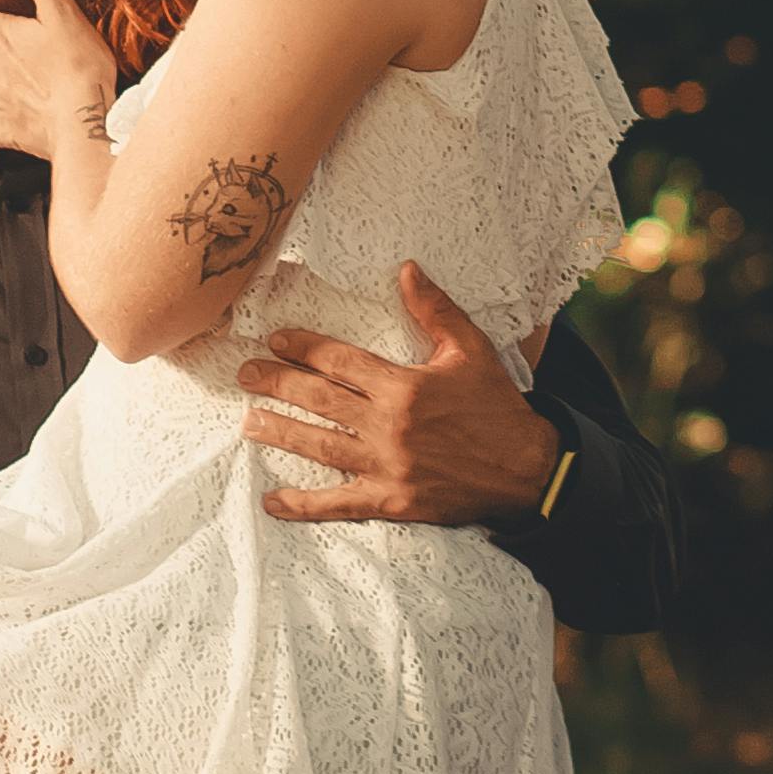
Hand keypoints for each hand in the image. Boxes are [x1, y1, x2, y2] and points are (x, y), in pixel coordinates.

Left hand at [243, 268, 563, 527]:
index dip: (304, 348)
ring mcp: (386, 466)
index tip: (275, 339)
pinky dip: (304, 505)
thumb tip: (407, 268)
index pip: (340, 361)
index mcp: (403, 385)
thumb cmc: (497, 407)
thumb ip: (435, 309)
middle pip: (320, 399)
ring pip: (320, 446)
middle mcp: (388, 425)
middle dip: (278, 384)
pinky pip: (339, 504)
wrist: (527, 471)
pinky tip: (273, 502)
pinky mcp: (391, 501)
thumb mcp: (471, 350)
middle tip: (245, 374)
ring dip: (281, 433)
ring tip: (248, 423)